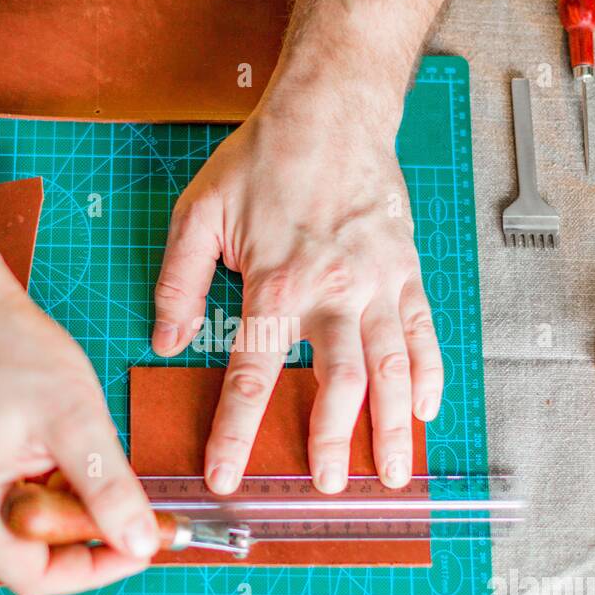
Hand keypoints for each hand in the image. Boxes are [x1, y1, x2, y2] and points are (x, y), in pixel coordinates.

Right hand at [0, 281, 157, 594]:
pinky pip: (19, 509)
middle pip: (33, 560)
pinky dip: (54, 492)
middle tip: (131, 501)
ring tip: (87, 456)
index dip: (98, 567)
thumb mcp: (76, 421)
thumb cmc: (11, 352)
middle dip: (87, 534)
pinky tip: (63, 452)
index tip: (143, 543)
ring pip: (30, 536)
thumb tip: (142, 543)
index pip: (38, 577)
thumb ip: (109, 489)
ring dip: (72, 510)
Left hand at [151, 92, 442, 494]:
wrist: (331, 110)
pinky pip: (423, 331)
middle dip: (330, 441)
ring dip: (391, 425)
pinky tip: (426, 411)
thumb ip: (180, 281)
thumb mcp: (199, 212)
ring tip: (391, 471)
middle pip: (336, 384)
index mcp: (275, 284)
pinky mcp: (406, 271)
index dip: (236, 434)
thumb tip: (165, 341)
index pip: (252, 377)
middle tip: (327, 485)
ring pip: (390, 367)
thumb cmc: (264, 159)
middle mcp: (332, 292)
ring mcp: (378, 283)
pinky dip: (429, 374)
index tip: (227, 475)